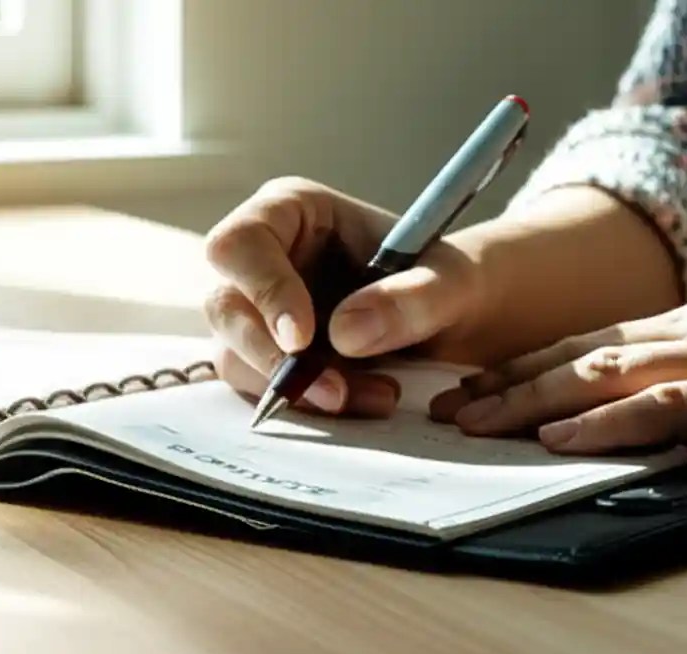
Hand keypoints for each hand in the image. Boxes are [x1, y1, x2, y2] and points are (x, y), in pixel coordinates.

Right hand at [203, 177, 485, 415]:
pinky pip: (261, 390)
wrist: (461, 320)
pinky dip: (307, 406)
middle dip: (271, 358)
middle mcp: (262, 261)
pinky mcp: (268, 359)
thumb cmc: (451, 279)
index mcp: (289, 212)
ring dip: (296, 390)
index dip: (262, 289)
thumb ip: (413, 296)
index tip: (303, 338)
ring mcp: (259, 314)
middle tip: (333, 391)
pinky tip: (363, 401)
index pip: (240, 244)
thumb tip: (345, 332)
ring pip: (236, 357)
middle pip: (224, 308)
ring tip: (375, 396)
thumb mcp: (454, 280)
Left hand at [431, 305, 686, 453]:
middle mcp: (680, 341)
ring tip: (476, 422)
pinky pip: (658, 406)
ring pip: (602, 375)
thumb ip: (651, 386)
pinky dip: (603, 423)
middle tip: (446, 411)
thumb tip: (575, 418)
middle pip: (580, 360)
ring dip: (533, 399)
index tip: (467, 390)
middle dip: (508, 386)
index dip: (522, 369)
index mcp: (673, 336)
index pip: (584, 349)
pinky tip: (556, 437)